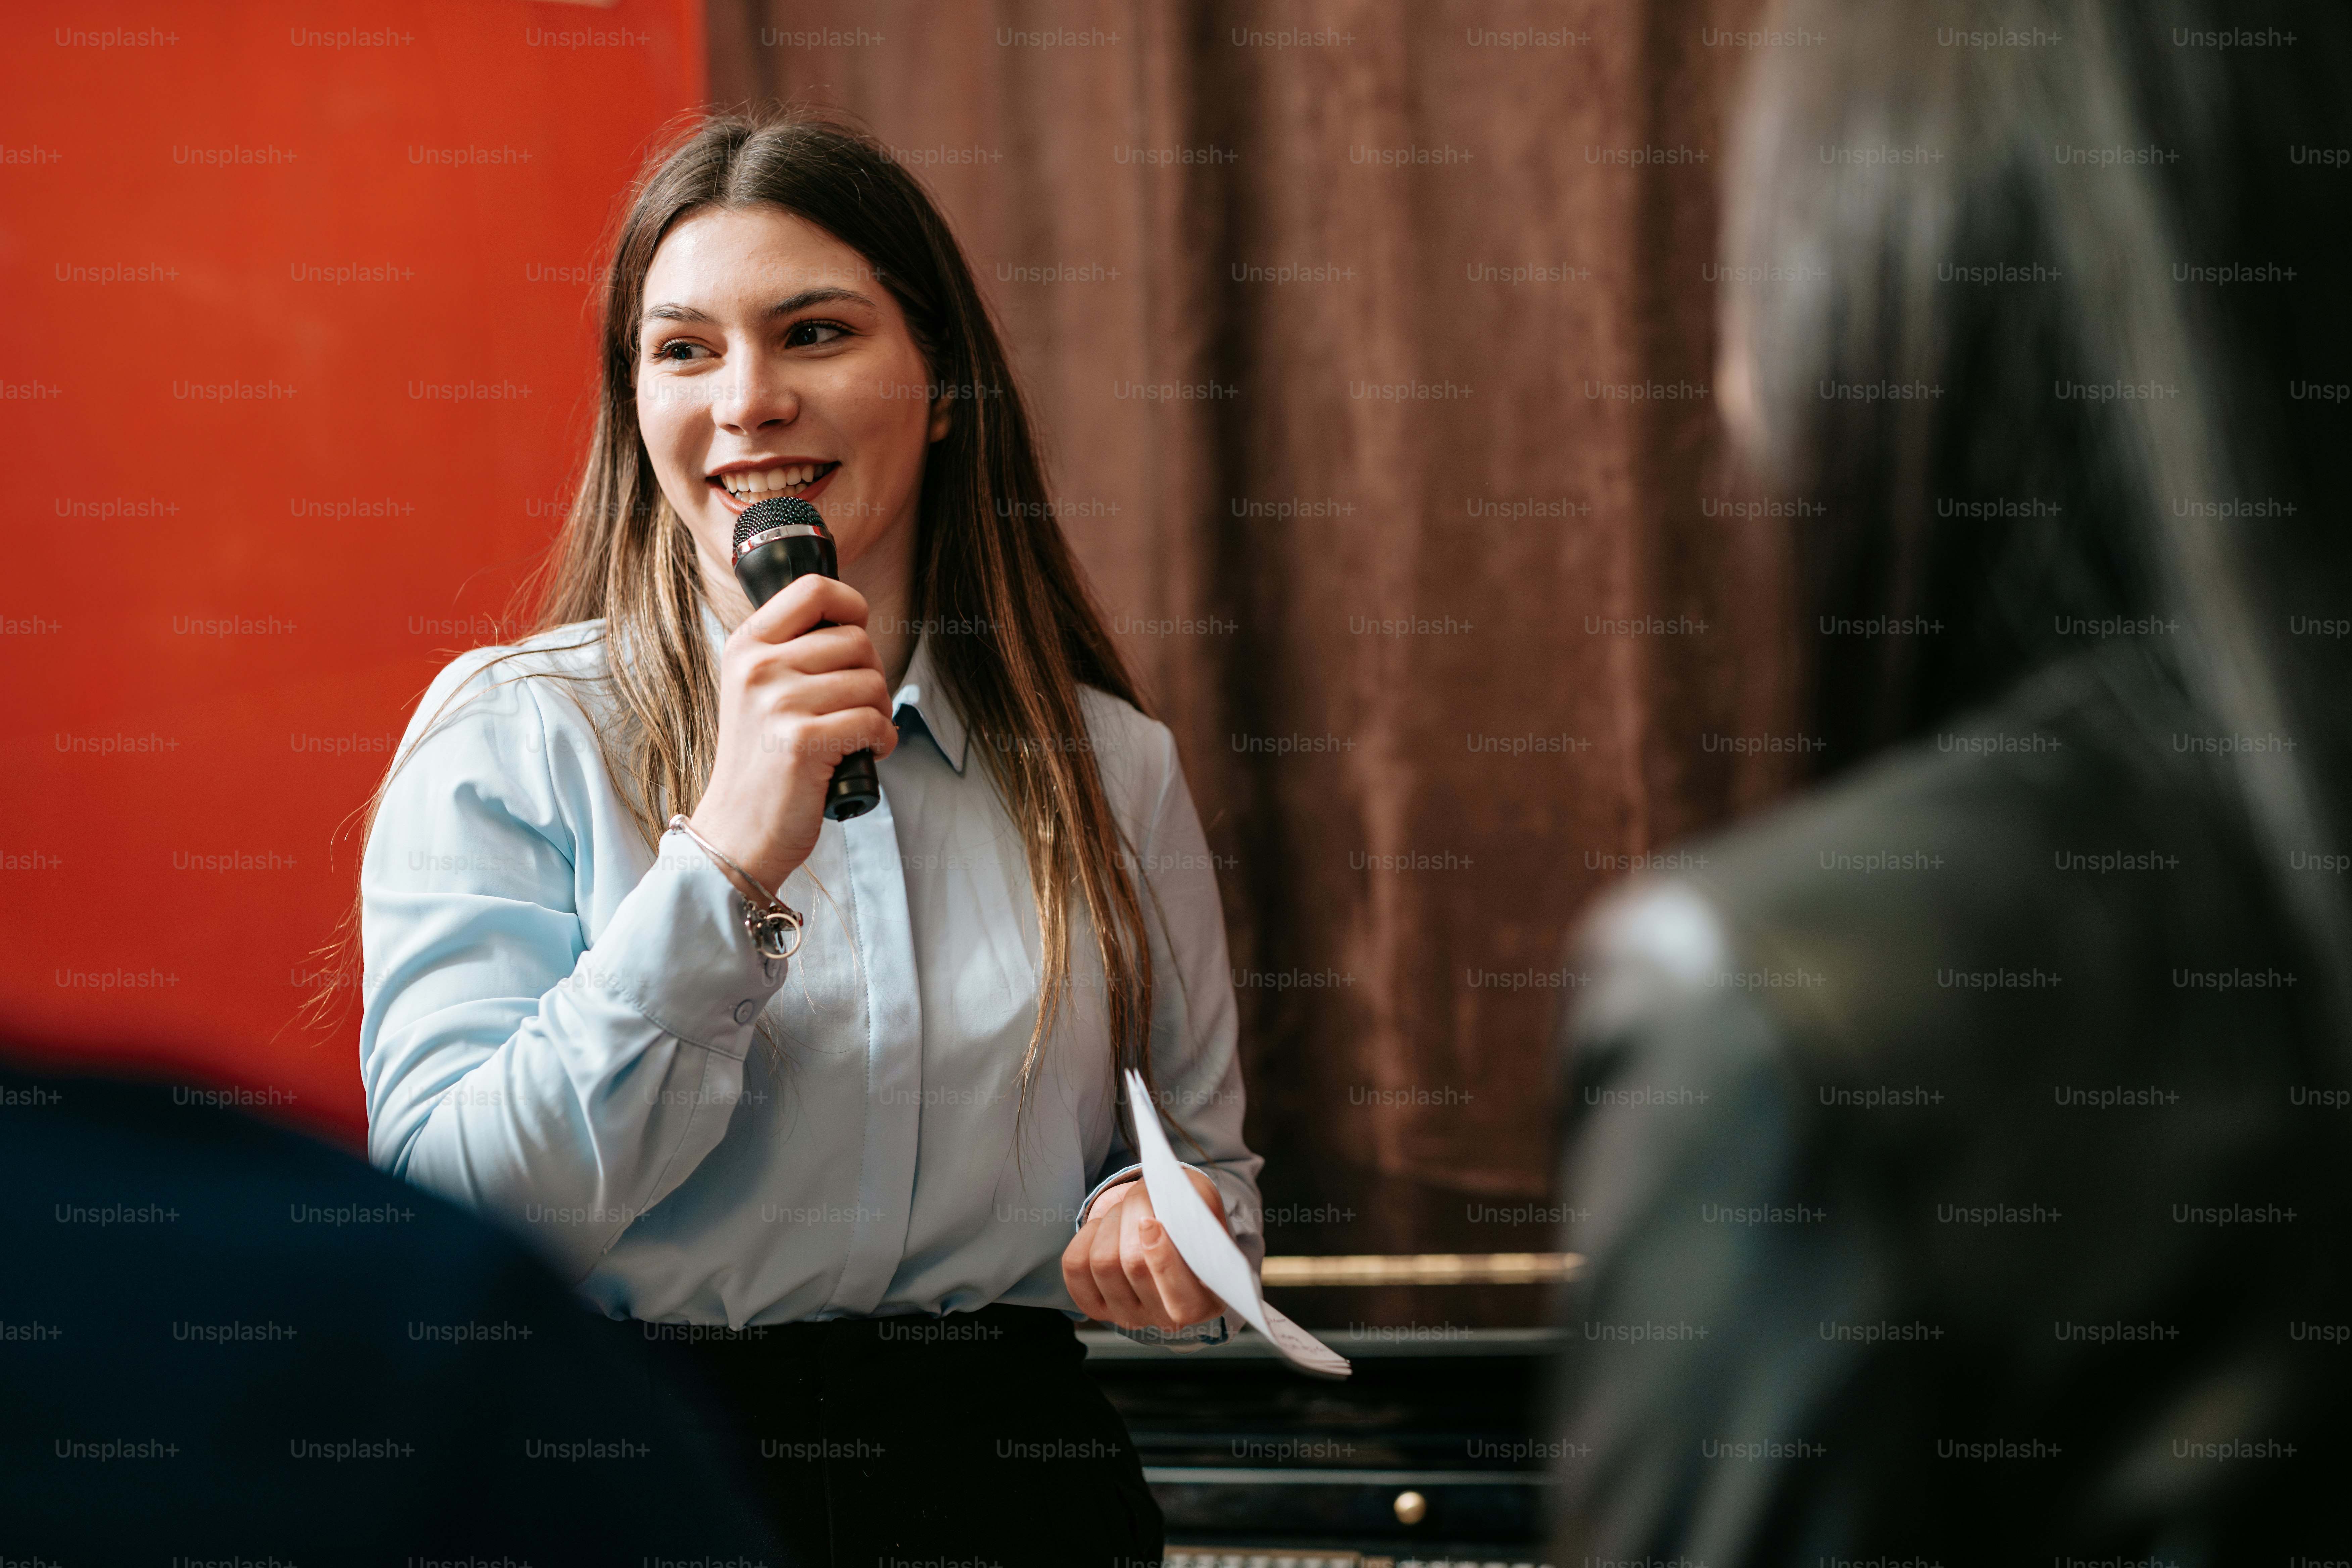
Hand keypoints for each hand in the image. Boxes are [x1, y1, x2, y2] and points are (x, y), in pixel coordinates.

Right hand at [687, 575, 899, 888]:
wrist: (737, 830)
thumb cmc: (762, 761)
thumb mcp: (758, 691)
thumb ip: (791, 652)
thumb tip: (852, 624)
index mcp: (746, 646)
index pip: (813, 590)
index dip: (851, 605)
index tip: (856, 632)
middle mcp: (758, 668)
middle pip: (855, 640)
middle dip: (872, 675)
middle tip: (858, 707)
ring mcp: (778, 704)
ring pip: (871, 682)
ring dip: (880, 711)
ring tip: (856, 734)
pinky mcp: (802, 742)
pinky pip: (873, 721)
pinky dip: (881, 740)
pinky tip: (863, 754)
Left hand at [1062, 1170, 1228, 1331]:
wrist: (1162, 1223)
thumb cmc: (1187, 1217)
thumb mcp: (1202, 1208)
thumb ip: (1191, 1217)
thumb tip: (1154, 1223)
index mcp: (1205, 1303)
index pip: (1182, 1302)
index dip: (1162, 1259)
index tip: (1150, 1221)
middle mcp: (1167, 1319)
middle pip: (1134, 1265)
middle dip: (1133, 1216)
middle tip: (1144, 1198)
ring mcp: (1130, 1317)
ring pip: (1103, 1262)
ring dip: (1111, 1222)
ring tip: (1126, 1214)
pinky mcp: (1097, 1307)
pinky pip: (1075, 1267)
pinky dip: (1085, 1236)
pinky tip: (1104, 1229)